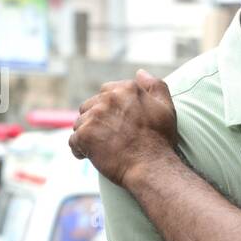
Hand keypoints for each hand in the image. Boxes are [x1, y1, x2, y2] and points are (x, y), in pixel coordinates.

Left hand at [69, 70, 178, 188]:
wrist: (152, 167)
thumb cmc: (160, 141)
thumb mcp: (166, 108)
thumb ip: (155, 86)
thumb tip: (139, 72)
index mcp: (127, 89)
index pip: (106, 92)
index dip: (110, 110)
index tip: (118, 124)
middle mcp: (109, 98)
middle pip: (90, 106)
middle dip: (96, 121)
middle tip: (110, 138)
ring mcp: (95, 116)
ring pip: (80, 123)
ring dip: (88, 135)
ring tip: (103, 149)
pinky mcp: (85, 134)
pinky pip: (74, 141)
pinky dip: (81, 150)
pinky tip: (93, 156)